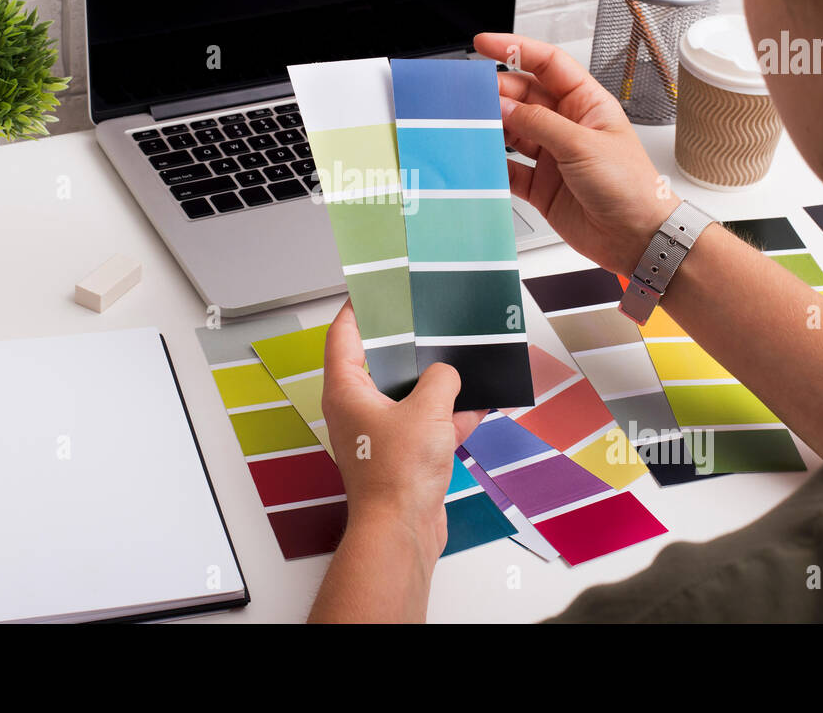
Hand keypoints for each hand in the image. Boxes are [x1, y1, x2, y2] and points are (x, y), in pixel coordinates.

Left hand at [320, 301, 485, 563]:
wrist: (403, 531)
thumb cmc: (397, 474)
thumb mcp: (428, 410)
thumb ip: (441, 380)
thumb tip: (448, 373)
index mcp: (346, 391)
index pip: (343, 336)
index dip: (356, 309)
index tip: (372, 290)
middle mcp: (357, 410)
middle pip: (378, 364)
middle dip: (404, 344)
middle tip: (423, 319)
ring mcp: (380, 434)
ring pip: (407, 396)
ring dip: (434, 382)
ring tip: (458, 357)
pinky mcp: (403, 456)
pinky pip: (427, 426)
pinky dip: (450, 417)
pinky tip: (480, 404)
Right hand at [474, 32, 678, 274]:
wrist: (637, 238)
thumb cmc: (632, 187)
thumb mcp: (583, 145)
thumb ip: (539, 123)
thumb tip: (504, 106)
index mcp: (587, 104)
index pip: (548, 64)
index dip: (516, 49)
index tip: (485, 44)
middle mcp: (568, 126)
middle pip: (524, 97)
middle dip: (498, 93)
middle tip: (472, 96)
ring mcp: (554, 156)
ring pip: (513, 132)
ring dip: (493, 128)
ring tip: (471, 125)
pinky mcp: (542, 186)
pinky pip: (510, 169)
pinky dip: (494, 165)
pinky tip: (482, 161)